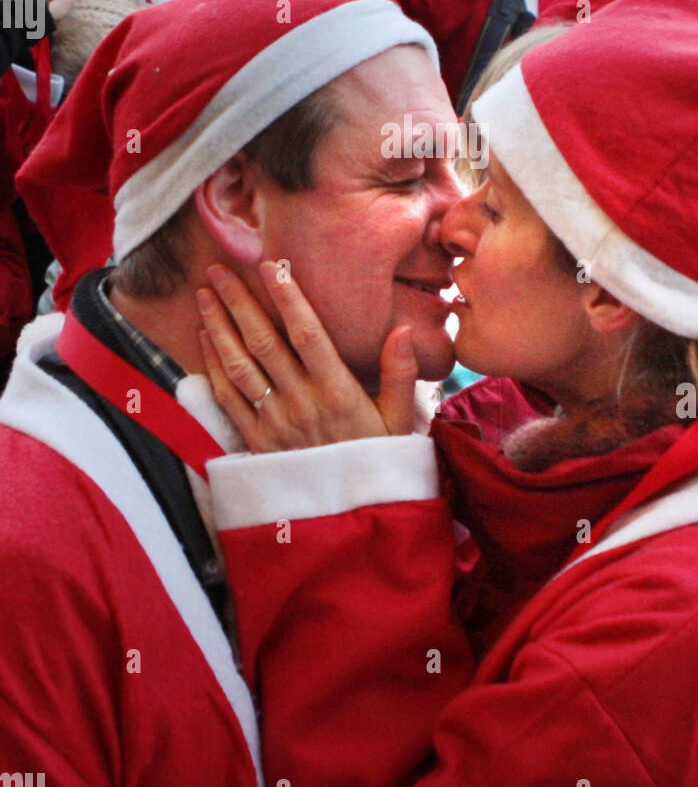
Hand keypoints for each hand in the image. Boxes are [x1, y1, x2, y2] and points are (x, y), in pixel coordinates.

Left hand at [196, 261, 419, 451]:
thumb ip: (400, 373)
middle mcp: (302, 403)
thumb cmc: (378, 462)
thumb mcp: (400, 422)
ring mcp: (275, 423)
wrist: (351, 520)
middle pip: (264, 343)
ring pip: (240, 366)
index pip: (308, 334)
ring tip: (205, 294)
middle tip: (220, 269)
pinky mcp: (256, 442)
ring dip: (219, 327)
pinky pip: (229, 399)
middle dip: (239, 302)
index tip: (271, 265)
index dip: (288, 298)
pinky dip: (214, 365)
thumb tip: (402, 328)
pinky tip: (205, 338)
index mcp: (339, 392)